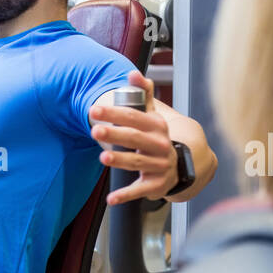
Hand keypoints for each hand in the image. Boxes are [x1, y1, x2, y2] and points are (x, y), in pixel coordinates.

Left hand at [89, 70, 178, 204]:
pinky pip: (139, 190)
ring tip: (102, 157)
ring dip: (119, 160)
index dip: (114, 112)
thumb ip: (144, 94)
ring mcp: (159, 166)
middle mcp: (160, 145)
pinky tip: (111, 199)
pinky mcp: (156, 185)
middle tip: (95, 130)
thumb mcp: (153, 116)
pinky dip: (125, 195)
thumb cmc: (157, 139)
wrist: (178, 167)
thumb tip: (132, 73)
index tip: (94, 110)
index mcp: (157, 126)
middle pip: (135, 138)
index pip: (134, 117)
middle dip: (115, 134)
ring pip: (137, 163)